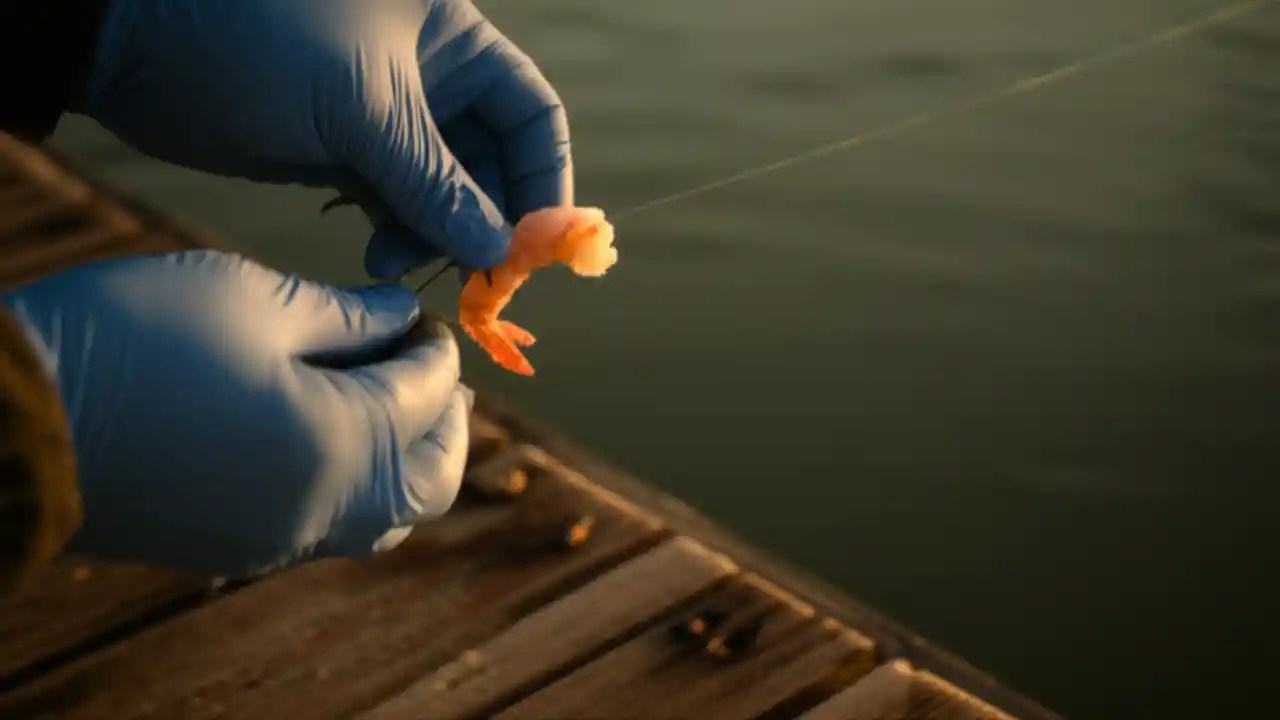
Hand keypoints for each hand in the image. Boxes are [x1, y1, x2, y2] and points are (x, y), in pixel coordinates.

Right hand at [2, 251, 469, 577]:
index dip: (437, 349)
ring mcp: (281, 540)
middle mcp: (325, 510)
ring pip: (389, 516)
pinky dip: (360, 485)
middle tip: (430, 366)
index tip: (423, 315)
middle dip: (448, 419)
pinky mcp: (240, 548)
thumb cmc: (133, 339)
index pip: (430, 397)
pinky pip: (334, 528)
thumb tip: (398, 315)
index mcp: (340, 445)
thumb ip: (346, 315)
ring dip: (409, 459)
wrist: (12, 421)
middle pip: (432, 480)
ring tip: (392, 398)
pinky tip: (337, 433)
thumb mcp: (250, 299)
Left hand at [73, 0, 572, 276]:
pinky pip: (399, 205)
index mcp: (450, 35)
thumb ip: (437, 185)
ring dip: (440, 237)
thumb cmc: (259, 44)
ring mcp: (387, 117)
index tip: (540, 247)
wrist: (139, 42)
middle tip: (475, 277)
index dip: (545, 181)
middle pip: (493, 162)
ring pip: (446, 192)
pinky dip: (401, 236)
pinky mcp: (345, 152)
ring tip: (402, 263)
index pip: (530, 112)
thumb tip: (500, 251)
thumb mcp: (364, 111)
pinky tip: (381, 257)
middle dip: (488, 221)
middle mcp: (430, 74)